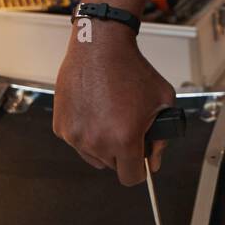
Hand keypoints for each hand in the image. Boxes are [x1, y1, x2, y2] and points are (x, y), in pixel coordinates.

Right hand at [53, 18, 175, 184]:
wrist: (100, 46)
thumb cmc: (133, 70)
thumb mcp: (162, 101)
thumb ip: (161, 137)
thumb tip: (153, 161)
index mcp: (124, 139)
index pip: (131, 178)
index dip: (140, 169)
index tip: (141, 158)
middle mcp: (96, 141)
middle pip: (113, 166)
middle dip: (123, 151)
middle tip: (127, 125)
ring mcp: (75, 135)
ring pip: (94, 156)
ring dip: (103, 143)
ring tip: (110, 114)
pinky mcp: (61, 127)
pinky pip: (78, 140)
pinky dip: (86, 131)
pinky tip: (94, 109)